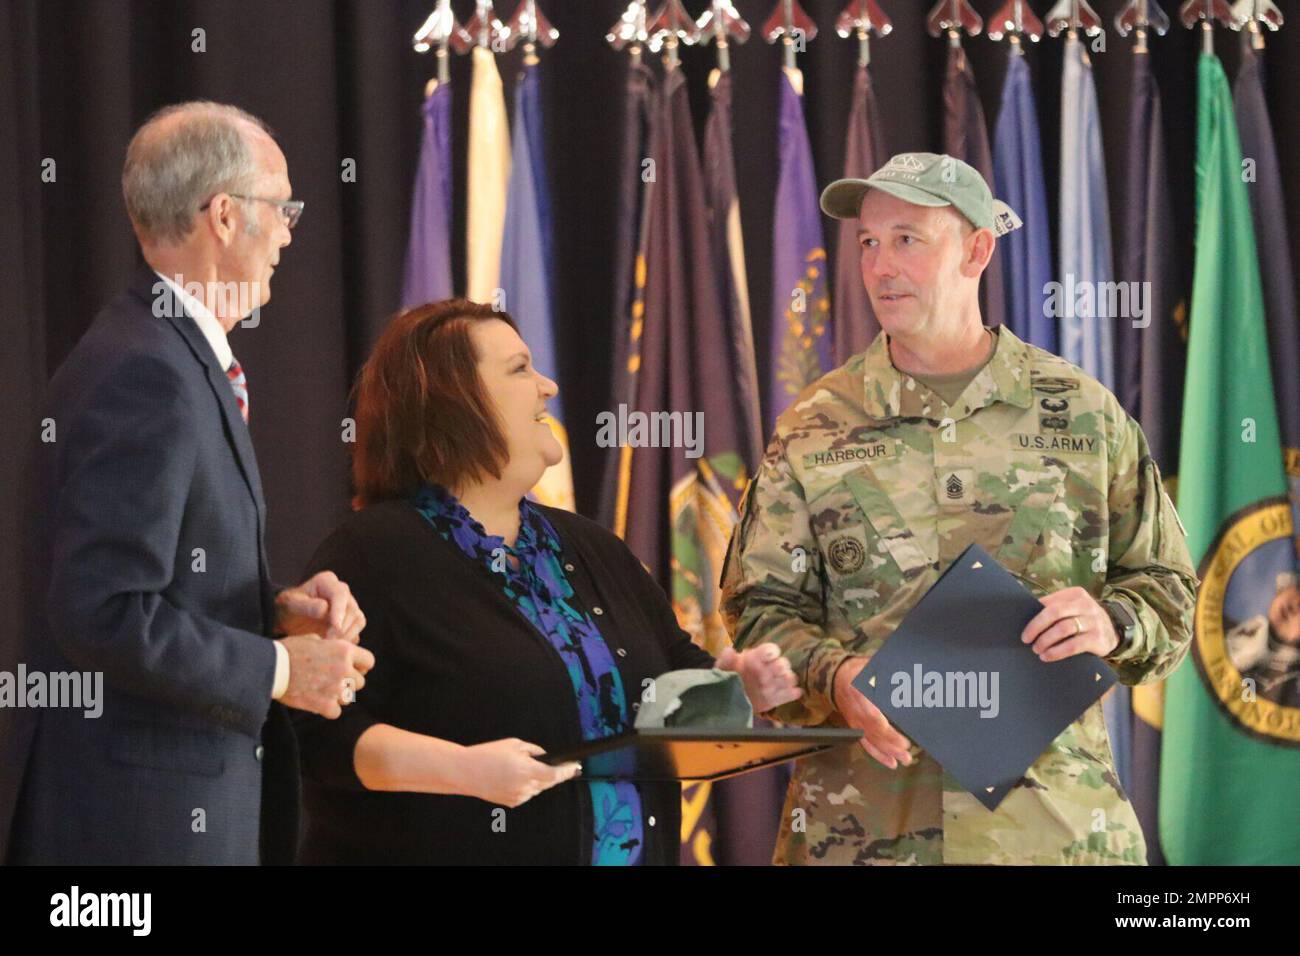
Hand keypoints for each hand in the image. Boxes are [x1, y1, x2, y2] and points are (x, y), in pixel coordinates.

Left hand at [275, 571, 365, 643]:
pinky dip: (347, 641)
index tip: (335, 627)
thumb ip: (307, 606)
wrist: (287, 619)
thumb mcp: (291, 605)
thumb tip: (325, 608)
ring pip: (358, 621)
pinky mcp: (349, 622)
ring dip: (346, 635)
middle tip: (327, 641)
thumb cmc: (287, 608)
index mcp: (327, 582)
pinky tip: (332, 647)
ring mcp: (348, 607)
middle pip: (352, 609)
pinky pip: (356, 632)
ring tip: (328, 644)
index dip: (340, 611)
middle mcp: (341, 592)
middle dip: (342, 627)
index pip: (340, 594)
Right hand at [277, 635, 375, 718]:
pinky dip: (327, 709)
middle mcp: (344, 669)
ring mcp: (336, 688)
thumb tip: (335, 648)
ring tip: (322, 691)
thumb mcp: (314, 639)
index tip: (353, 669)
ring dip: (338, 696)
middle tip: (332, 682)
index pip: (369, 661)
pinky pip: (336, 712)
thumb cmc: (289, 650)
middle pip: (360, 682)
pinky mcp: (324, 705)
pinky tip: (316, 702)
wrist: (271, 668)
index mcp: (344, 650)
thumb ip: (330, 646)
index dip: (361, 666)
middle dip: (349, 683)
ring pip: (349, 698)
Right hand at [458, 738, 581, 807]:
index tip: (576, 767)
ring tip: (521, 768)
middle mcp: (524, 787)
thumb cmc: (488, 755)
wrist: (465, 772)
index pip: (554, 775)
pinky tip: (513, 778)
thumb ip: (533, 750)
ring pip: (536, 789)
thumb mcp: (514, 744)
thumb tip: (544, 756)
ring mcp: (518, 797)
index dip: (568, 771)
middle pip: (548, 783)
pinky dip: (525, 786)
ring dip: (537, 780)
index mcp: (527, 770)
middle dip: (552, 774)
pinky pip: (526, 794)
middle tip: (554, 764)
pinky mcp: (511, 803)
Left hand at [716, 642, 802, 713]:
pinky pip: (789, 694)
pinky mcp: (777, 698)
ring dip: (786, 681)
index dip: (771, 652)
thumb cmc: (727, 677)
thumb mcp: (722, 668)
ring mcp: (774, 683)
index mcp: (757, 658)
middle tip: (772, 675)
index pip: (769, 650)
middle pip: (783, 664)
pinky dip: (793, 693)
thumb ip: (726, 660)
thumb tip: (729, 650)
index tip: (769, 656)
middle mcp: (769, 668)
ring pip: (790, 678)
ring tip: (776, 687)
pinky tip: (792, 693)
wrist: (727, 698)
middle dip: (780, 668)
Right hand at [833, 657, 913, 768]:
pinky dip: (878, 755)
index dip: (888, 732)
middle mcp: (856, 712)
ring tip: (904, 760)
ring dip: (888, 753)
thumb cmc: (857, 671)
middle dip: (892, 746)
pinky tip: (891, 762)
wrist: (835, 677)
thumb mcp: (871, 667)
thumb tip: (907, 685)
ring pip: (871, 741)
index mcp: (860, 694)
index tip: (903, 739)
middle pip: (874, 734)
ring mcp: (855, 722)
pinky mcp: (855, 728)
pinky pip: (866, 744)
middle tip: (908, 754)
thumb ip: (887, 676)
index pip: (873, 718)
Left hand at [1020, 587, 1118, 660]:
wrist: (1114, 630)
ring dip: (1046, 640)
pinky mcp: (1098, 638)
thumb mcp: (1072, 608)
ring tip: (1036, 649)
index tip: (1022, 627)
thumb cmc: (1083, 619)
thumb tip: (1024, 617)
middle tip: (1025, 639)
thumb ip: (1054, 609)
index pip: (1049, 603)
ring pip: (1063, 629)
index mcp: (1075, 594)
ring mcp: (1093, 621)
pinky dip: (1057, 651)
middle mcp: (1086, 605)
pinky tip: (1047, 656)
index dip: (1033, 616)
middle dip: (1036, 627)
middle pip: (1055, 613)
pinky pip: (1073, 645)